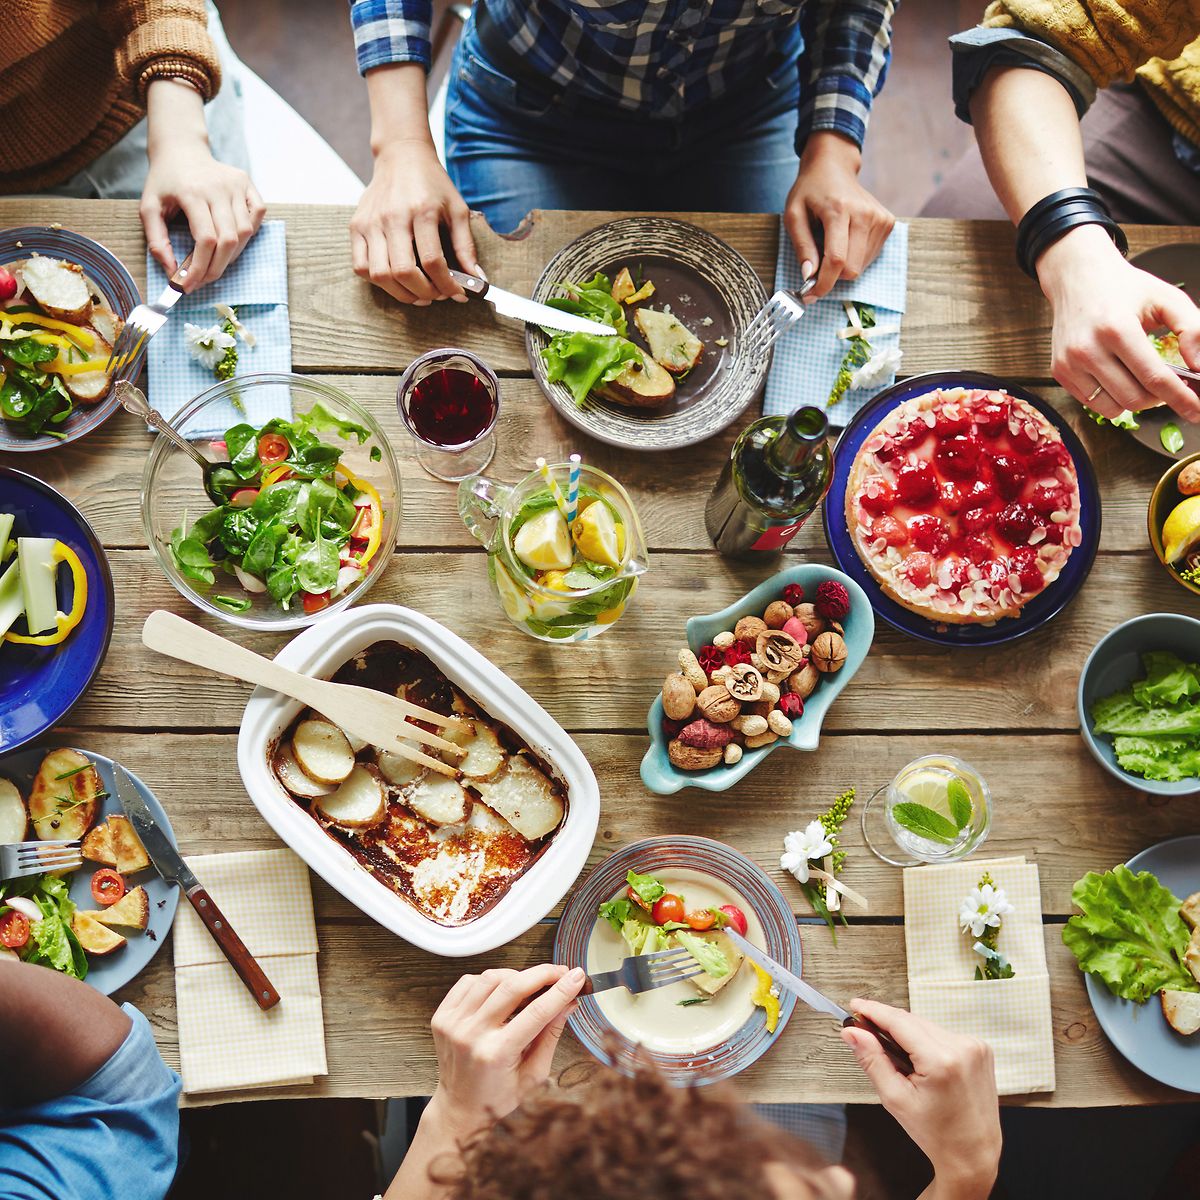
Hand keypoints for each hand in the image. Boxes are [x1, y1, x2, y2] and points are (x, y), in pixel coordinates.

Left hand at [141, 80, 263, 291]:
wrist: (180, 149)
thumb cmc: (165, 181)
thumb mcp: (148, 208)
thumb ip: (156, 241)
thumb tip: (172, 271)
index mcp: (192, 191)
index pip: (205, 239)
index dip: (200, 268)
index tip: (189, 284)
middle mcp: (218, 186)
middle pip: (229, 240)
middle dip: (216, 268)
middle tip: (203, 280)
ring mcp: (236, 184)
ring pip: (245, 232)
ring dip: (231, 255)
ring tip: (215, 261)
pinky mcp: (247, 183)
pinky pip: (257, 216)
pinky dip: (249, 233)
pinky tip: (233, 239)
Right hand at [350, 139, 478, 305]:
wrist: (401, 156)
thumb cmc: (432, 184)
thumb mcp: (457, 210)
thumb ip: (466, 247)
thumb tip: (477, 281)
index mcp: (421, 210)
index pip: (432, 261)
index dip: (447, 285)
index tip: (458, 294)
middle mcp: (392, 216)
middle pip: (403, 272)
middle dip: (424, 293)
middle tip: (437, 295)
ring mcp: (370, 222)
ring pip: (379, 275)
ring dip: (402, 293)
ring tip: (419, 293)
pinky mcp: (356, 226)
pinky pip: (360, 267)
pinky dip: (378, 282)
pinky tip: (396, 280)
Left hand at [425, 964, 586, 1140]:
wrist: (459, 1109)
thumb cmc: (498, 1098)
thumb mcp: (534, 1075)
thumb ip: (551, 1035)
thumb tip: (569, 1002)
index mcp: (496, 1054)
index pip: (537, 1011)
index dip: (561, 990)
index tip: (577, 978)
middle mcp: (471, 1035)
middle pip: (513, 986)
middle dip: (542, 974)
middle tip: (561, 973)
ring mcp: (453, 1024)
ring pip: (491, 978)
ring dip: (517, 975)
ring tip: (532, 986)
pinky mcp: (442, 1017)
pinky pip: (469, 981)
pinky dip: (490, 980)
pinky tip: (502, 990)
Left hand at [785, 132, 894, 299]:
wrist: (833, 167)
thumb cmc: (810, 191)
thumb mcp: (794, 215)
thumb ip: (802, 247)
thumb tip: (809, 276)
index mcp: (839, 210)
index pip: (836, 259)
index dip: (823, 283)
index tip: (810, 295)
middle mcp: (865, 214)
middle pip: (851, 268)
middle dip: (831, 275)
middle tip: (816, 265)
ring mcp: (880, 218)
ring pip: (861, 266)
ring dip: (843, 265)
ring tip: (832, 242)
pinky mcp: (887, 222)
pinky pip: (869, 257)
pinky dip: (854, 256)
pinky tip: (846, 238)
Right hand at [842, 999, 1000, 1199]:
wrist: (973, 1153)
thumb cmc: (935, 1133)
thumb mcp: (895, 1099)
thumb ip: (872, 1060)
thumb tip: (851, 1032)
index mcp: (941, 1061)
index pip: (899, 1021)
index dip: (873, 1010)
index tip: (855, 1005)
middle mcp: (962, 1048)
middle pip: (912, 1021)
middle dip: (887, 1022)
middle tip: (864, 1029)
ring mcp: (975, 1046)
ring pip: (926, 1026)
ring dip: (907, 1032)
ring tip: (894, 1054)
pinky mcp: (981, 1049)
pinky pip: (942, 1034)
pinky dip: (926, 1040)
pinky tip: (919, 1060)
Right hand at [1036, 224, 1199, 421]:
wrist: (1078, 279)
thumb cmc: (1125, 289)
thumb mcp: (1166, 298)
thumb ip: (1192, 328)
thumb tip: (1199, 365)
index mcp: (1117, 329)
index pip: (1154, 378)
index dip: (1180, 398)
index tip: (1196, 411)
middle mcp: (1087, 349)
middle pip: (1135, 398)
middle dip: (1160, 398)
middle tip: (1170, 385)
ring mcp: (1069, 364)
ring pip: (1115, 407)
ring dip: (1136, 400)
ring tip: (1142, 379)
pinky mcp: (1059, 372)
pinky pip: (1095, 403)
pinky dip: (1114, 397)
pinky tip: (1119, 377)